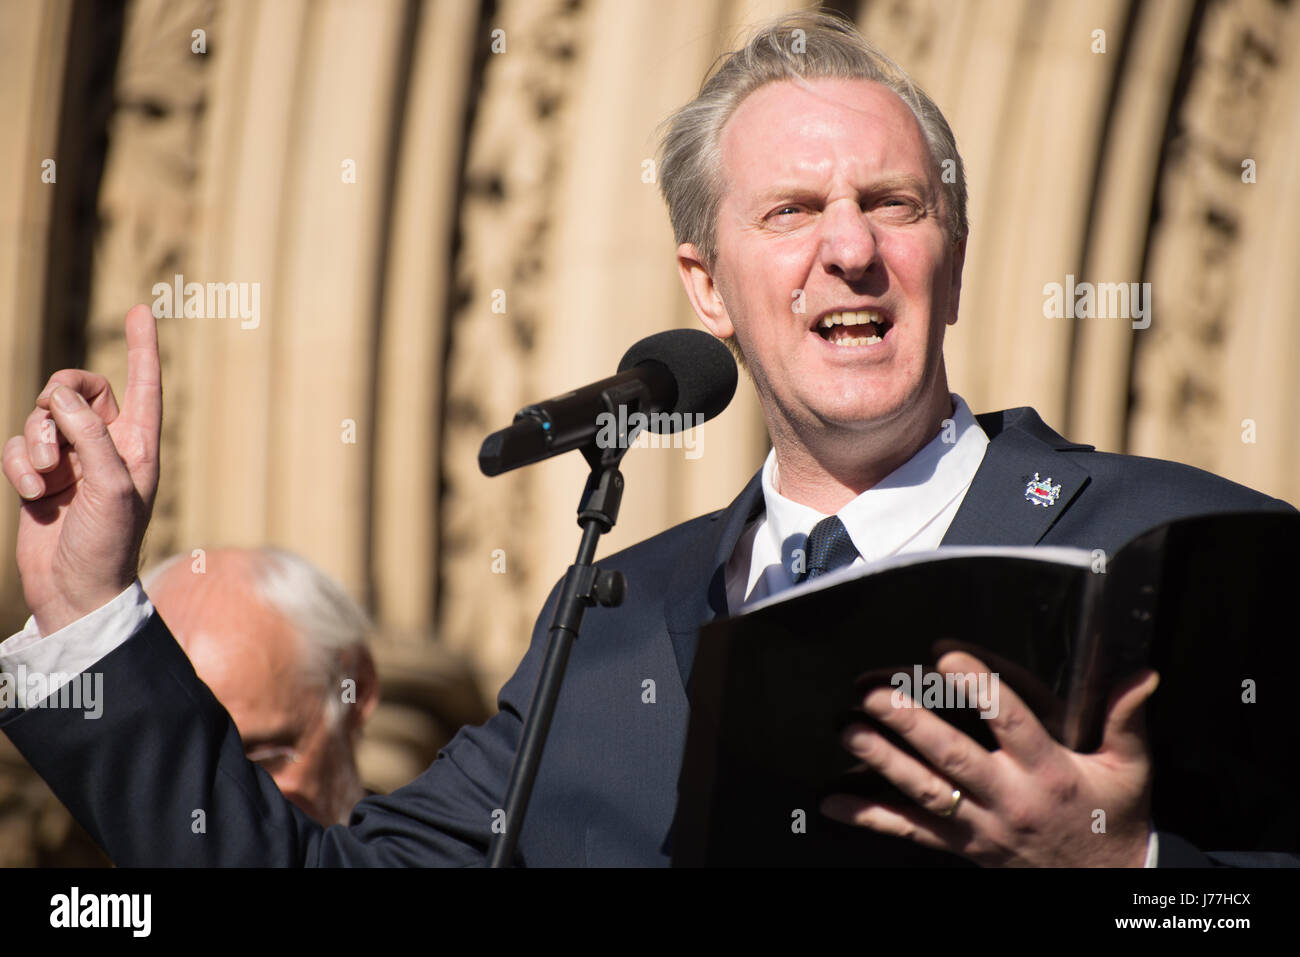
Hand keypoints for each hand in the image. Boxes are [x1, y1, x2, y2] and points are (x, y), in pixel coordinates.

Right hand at [2, 305, 161, 634]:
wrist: (74, 588)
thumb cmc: (108, 541)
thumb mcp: (113, 485)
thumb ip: (89, 435)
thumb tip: (59, 400)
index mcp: (139, 444)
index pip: (144, 385)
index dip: (142, 347)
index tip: (139, 310)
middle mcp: (106, 444)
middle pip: (77, 387)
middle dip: (58, 398)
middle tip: (57, 427)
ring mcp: (70, 458)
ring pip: (42, 416)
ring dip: (38, 443)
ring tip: (47, 480)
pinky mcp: (37, 474)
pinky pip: (17, 445)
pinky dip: (19, 465)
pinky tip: (35, 495)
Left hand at [820, 651, 1157, 866]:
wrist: (1105, 885)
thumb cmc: (1113, 818)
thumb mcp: (1131, 769)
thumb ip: (1127, 718)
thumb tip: (1142, 674)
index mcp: (1050, 772)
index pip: (1012, 723)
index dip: (978, 687)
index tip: (946, 656)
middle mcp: (1009, 798)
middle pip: (954, 758)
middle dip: (910, 724)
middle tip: (874, 693)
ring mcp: (979, 825)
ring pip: (924, 792)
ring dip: (882, 760)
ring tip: (848, 729)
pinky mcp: (960, 845)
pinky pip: (910, 832)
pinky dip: (869, 817)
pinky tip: (834, 802)